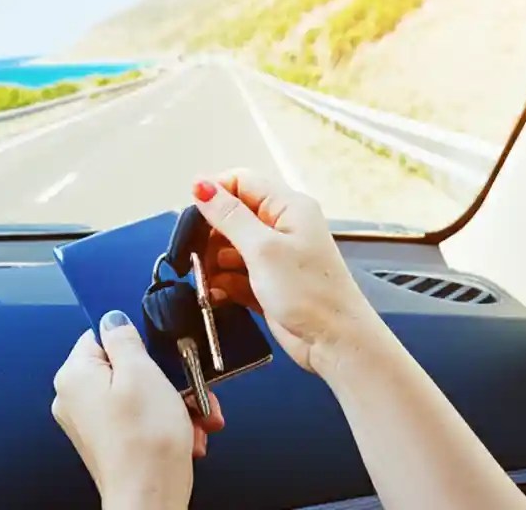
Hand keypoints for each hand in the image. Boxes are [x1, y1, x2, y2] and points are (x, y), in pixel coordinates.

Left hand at [52, 311, 225, 509]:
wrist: (150, 499)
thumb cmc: (144, 443)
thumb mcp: (142, 372)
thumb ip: (125, 339)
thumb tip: (114, 320)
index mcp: (74, 375)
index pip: (102, 335)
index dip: (137, 342)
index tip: (161, 354)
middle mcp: (76, 399)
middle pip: (127, 368)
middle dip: (166, 378)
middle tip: (188, 388)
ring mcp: (93, 423)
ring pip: (141, 394)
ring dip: (175, 403)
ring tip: (196, 417)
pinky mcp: (112, 442)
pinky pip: (142, 419)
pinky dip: (168, 424)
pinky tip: (189, 434)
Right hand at [192, 169, 377, 376]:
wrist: (334, 342)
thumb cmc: (310, 293)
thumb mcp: (263, 249)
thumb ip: (229, 216)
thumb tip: (201, 185)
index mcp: (288, 207)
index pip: (242, 182)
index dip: (213, 193)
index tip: (190, 214)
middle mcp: (282, 227)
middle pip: (232, 217)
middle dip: (209, 235)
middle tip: (195, 255)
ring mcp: (274, 257)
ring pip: (229, 248)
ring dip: (213, 263)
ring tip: (206, 281)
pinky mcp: (267, 283)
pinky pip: (235, 275)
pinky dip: (222, 284)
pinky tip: (215, 296)